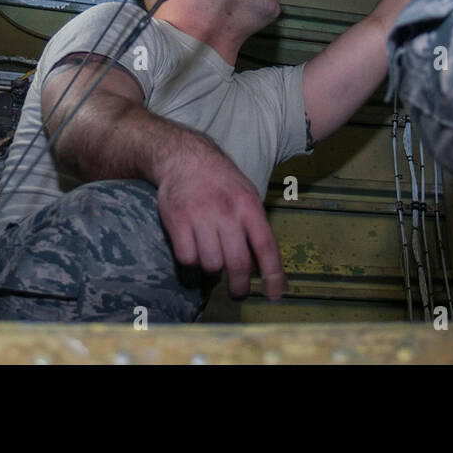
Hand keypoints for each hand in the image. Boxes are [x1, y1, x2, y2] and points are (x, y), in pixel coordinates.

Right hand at [155, 139, 287, 300]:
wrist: (185, 158)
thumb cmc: (221, 182)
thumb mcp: (246, 195)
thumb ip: (255, 227)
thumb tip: (262, 267)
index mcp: (249, 206)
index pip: (266, 246)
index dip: (273, 275)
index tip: (274, 294)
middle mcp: (227, 212)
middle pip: (238, 263)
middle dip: (240, 286)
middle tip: (238, 292)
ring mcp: (201, 216)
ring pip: (211, 265)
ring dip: (212, 268)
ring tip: (211, 256)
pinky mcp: (177, 221)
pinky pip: (187, 258)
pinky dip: (191, 262)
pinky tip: (193, 251)